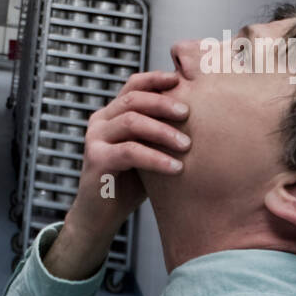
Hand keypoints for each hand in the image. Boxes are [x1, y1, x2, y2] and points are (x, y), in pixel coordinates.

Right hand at [64, 70, 189, 247]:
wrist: (100, 216)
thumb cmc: (129, 183)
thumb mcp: (147, 151)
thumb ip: (160, 134)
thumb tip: (200, 117)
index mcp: (112, 114)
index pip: (133, 85)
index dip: (155, 79)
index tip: (180, 80)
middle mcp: (100, 121)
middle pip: (133, 99)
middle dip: (163, 103)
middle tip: (188, 113)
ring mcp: (95, 138)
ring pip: (131, 121)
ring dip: (162, 131)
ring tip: (187, 145)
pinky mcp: (96, 160)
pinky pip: (129, 151)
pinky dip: (155, 158)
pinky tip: (175, 168)